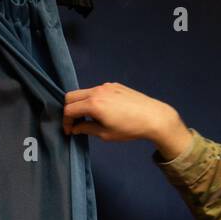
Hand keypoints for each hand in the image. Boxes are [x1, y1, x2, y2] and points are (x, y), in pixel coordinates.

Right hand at [62, 82, 190, 157]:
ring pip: (84, 92)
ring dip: (81, 104)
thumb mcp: (105, 134)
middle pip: (71, 96)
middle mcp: (97, 90)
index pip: (69, 109)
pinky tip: (102, 110)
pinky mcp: (115, 85)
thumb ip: (86, 129)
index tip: (70, 131)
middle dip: (69, 110)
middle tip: (75, 123)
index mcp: (93, 104)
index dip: (66, 122)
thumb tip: (75, 128)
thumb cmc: (129, 129)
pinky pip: (96, 90)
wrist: (153, 117)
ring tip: (89, 117)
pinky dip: (92, 99)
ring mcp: (106, 86)